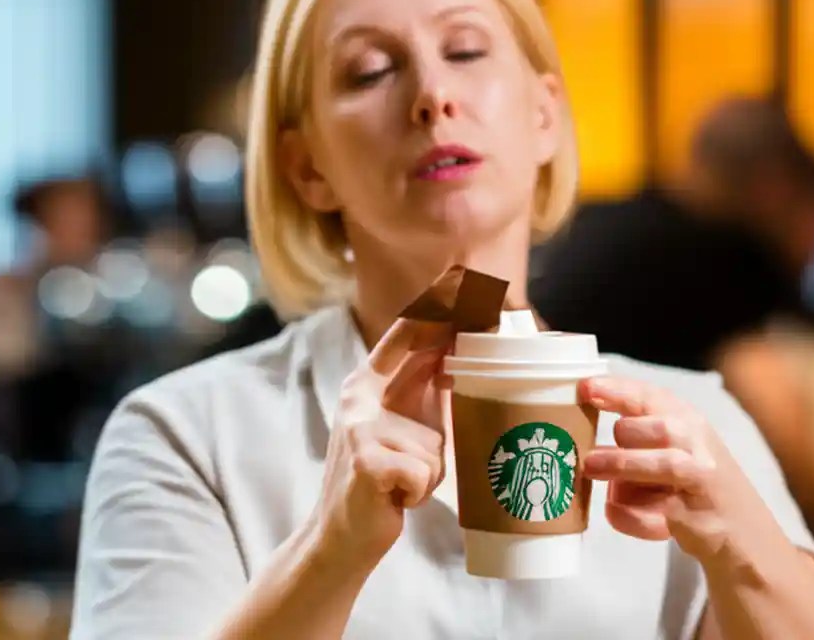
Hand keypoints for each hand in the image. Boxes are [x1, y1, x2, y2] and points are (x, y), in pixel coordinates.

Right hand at [311, 318, 451, 570]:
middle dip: (452, 331)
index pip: (406, 333)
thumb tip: (461, 349)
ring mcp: (359, 427)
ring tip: (405, 481)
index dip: (436, 305)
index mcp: (368, 383)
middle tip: (474, 298)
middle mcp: (360, 396)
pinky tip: (397, 498)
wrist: (339, 537)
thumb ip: (424, 389)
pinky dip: (419, 493)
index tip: (463, 276)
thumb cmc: (382, 480)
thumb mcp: (404, 426)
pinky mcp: (366, 461)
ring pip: (435, 442)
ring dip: (432, 470)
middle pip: (420, 352)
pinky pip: (424, 472)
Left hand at [580, 377, 795, 574]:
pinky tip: (611, 511)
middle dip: (624, 434)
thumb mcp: (672, 445)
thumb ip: (637, 433)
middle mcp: (698, 447)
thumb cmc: (691, 481)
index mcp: (688, 421)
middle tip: (590, 451)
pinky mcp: (697, 519)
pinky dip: (630, 516)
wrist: (742, 529)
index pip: (652, 397)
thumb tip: (580, 433)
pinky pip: (659, 515)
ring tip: (590, 468)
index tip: (585, 388)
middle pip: (662, 428)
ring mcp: (701, 483)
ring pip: (666, 466)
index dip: (617, 390)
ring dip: (623, 466)